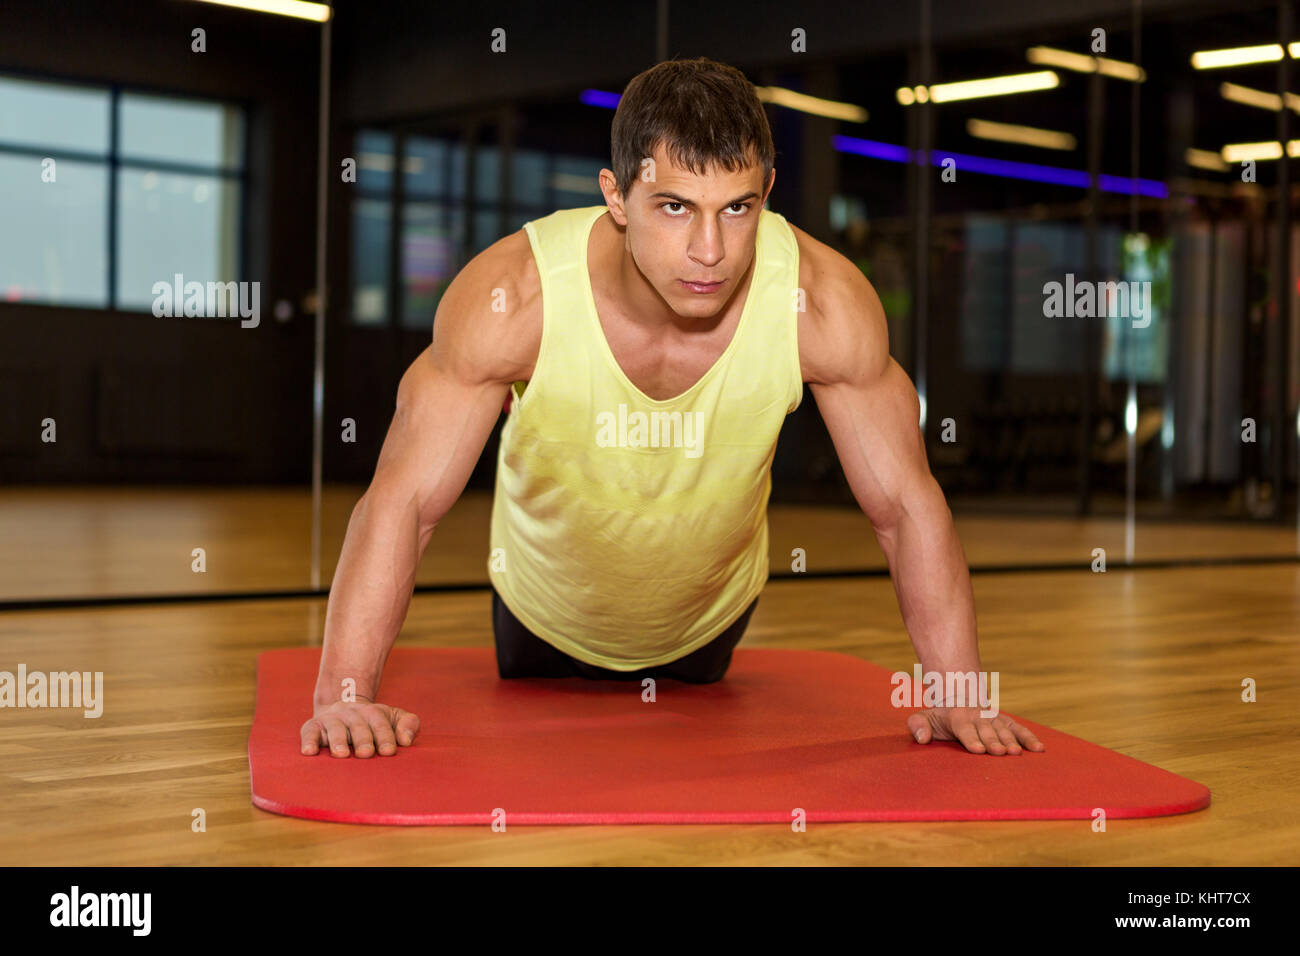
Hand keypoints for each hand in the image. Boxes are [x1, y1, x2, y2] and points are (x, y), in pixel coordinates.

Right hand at [300, 699, 420, 757]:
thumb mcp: (394, 718)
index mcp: (373, 713)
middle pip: (358, 727)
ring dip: (338, 741)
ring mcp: (332, 719)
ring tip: (341, 754)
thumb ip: (408, 724)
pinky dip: (308, 741)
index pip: (381, 725)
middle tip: (367, 753)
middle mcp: (352, 714)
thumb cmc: (374, 722)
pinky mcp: (313, 726)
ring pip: (335, 729)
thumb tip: (407, 740)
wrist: (343, 706)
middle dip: (363, 740)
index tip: (389, 751)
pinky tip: (309, 752)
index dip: (385, 737)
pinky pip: (309, 732)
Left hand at [907, 706, 1044, 754]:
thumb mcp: (923, 718)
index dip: (971, 739)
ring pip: (1003, 730)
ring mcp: (993, 719)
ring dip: (1011, 741)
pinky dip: (1029, 737)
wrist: (957, 699)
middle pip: (987, 731)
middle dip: (993, 741)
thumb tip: (921, 737)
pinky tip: (1039, 749)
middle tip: (1000, 752)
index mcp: (957, 717)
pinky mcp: (1005, 723)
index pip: (964, 729)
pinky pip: (1019, 730)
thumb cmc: (939, 717)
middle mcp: (978, 717)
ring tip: (1017, 753)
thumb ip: (918, 726)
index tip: (978, 750)